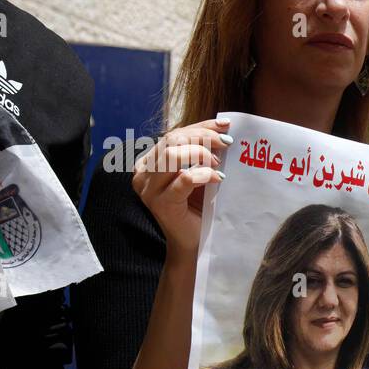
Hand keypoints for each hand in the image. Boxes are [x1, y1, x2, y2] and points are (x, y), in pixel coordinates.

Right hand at [131, 117, 230, 254]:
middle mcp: (142, 173)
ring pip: (171, 154)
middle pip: (171, 139)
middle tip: (225, 146)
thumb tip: (223, 129)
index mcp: (149, 162)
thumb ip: (201, 153)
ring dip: (200, 154)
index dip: (201, 126)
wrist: (194, 242)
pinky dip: (203, 174)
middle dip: (202, 137)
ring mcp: (148, 189)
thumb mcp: (199, 173)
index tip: (225, 125)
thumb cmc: (198, 207)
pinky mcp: (161, 204)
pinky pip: (183, 179)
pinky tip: (218, 179)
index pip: (174, 134)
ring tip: (217, 165)